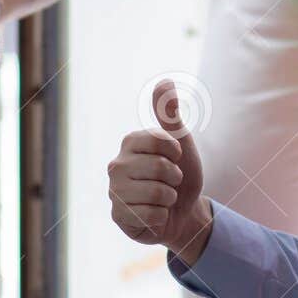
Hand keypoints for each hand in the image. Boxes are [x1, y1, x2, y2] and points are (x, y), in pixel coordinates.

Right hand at [108, 79, 210, 262]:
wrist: (182, 212)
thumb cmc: (180, 174)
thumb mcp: (180, 142)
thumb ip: (170, 114)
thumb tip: (164, 81)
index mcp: (129, 142)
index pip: (161, 140)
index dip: (177, 152)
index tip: (175, 158)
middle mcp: (116, 165)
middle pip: (160, 168)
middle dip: (174, 178)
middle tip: (169, 182)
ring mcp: (115, 192)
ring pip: (157, 193)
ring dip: (169, 198)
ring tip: (162, 198)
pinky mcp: (118, 216)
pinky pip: (152, 215)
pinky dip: (162, 217)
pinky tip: (154, 215)